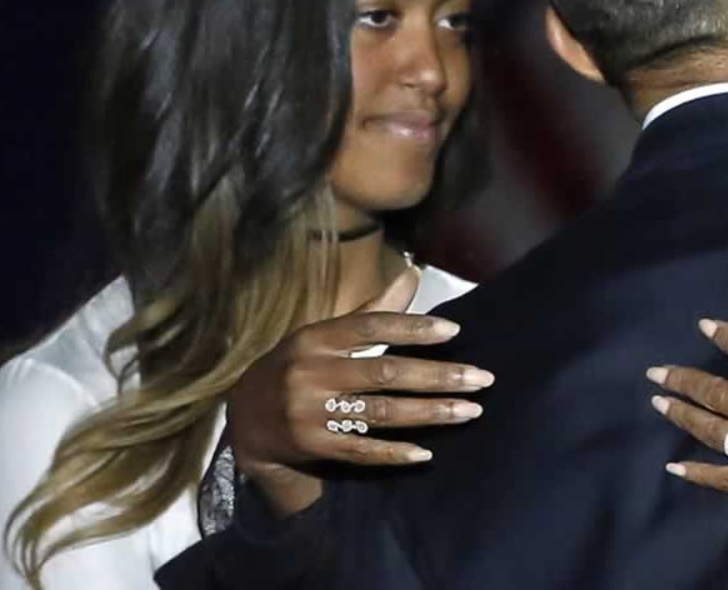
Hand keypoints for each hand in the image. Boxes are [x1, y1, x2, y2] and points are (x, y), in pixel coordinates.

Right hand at [226, 266, 494, 515]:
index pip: (371, 327)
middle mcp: (312, 374)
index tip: (454, 332)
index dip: (413, 328)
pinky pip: (362, 451)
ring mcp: (312, 414)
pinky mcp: (314, 446)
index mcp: (315, 338)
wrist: (246, 419)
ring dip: (430, 413)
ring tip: (470, 410)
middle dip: (439, 376)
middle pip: (386, 374)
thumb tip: (413, 275)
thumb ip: (371, 310)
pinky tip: (427, 452)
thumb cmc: (298, 366)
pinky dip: (395, 453)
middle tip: (481, 379)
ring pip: (382, 413)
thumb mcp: (323, 334)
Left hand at [648, 272, 727, 554]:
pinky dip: (699, 473)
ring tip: (658, 404)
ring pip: (715, 433)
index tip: (702, 325)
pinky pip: (726, 479)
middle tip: (654, 372)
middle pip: (720, 395)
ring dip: (684, 416)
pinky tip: (674, 467)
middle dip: (685, 380)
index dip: (726, 338)